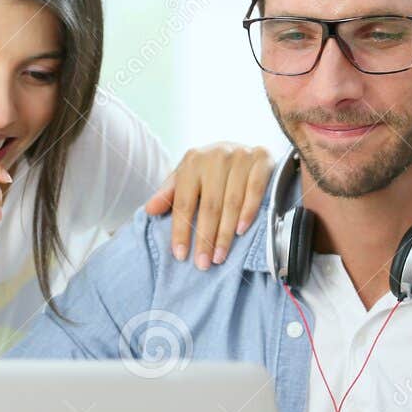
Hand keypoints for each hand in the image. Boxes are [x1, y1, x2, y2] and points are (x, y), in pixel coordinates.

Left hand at [144, 142, 272, 268]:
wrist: (243, 148)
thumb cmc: (211, 169)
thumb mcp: (187, 177)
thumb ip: (169, 193)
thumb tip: (149, 210)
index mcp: (193, 161)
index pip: (184, 202)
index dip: (181, 230)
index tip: (180, 255)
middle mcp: (216, 156)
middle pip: (209, 205)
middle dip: (205, 238)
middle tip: (203, 263)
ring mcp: (241, 156)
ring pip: (232, 202)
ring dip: (225, 233)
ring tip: (220, 256)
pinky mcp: (262, 159)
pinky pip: (255, 190)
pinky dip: (248, 212)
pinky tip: (241, 231)